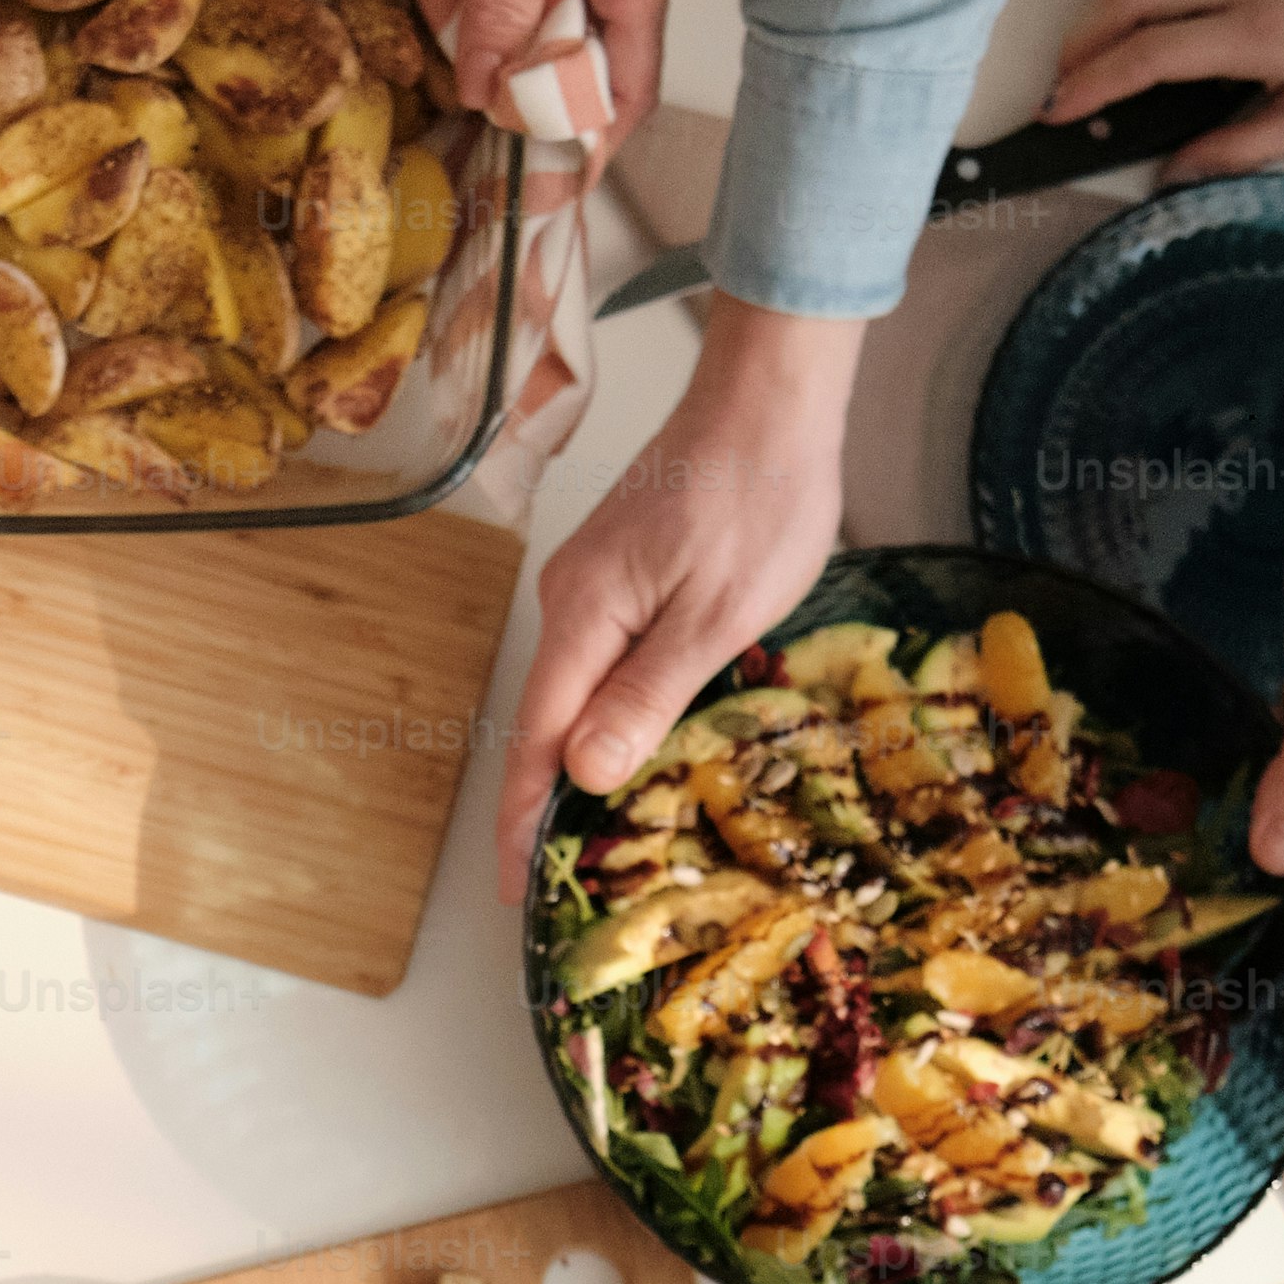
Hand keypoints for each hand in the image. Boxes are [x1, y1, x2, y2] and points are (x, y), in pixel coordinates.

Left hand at [419, 0, 668, 152]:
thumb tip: (481, 89)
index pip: (631, 88)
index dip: (592, 142)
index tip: (544, 182)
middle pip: (589, 66)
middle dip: (539, 106)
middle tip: (483, 144)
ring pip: (556, 30)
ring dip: (512, 63)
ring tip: (467, 98)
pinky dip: (500, 19)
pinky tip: (461, 32)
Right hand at [497, 300, 863, 894]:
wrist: (770, 395)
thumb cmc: (759, 495)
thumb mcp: (717, 612)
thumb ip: (648, 694)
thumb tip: (586, 773)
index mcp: (584, 616)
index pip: (536, 741)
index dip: (521, 820)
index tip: (514, 888)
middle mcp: (569, 602)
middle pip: (542, 723)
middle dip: (542, 805)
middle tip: (558, 883)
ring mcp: (590, 585)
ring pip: (571, 693)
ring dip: (576, 762)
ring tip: (591, 834)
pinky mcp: (619, 572)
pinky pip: (597, 662)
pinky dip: (603, 715)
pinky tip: (628, 744)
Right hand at [1049, 0, 1283, 178]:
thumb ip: (1238, 149)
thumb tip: (1170, 176)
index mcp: (1265, 32)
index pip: (1154, 51)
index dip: (1096, 83)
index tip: (1061, 111)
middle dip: (1081, 39)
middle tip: (1063, 83)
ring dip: (1100, 4)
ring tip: (1088, 51)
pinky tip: (1131, 17)